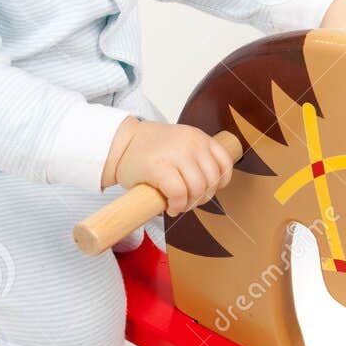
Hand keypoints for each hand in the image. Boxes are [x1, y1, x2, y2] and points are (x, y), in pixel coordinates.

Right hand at [101, 117, 234, 215]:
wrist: (120, 143)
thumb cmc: (149, 150)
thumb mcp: (181, 144)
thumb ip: (197, 158)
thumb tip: (212, 187)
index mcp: (198, 137)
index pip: (225, 161)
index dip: (221, 181)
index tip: (209, 189)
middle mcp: (191, 143)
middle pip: (212, 180)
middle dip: (202, 197)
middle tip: (189, 201)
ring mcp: (175, 154)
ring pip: (197, 188)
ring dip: (190, 203)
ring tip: (179, 205)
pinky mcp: (159, 167)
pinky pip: (179, 193)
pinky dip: (177, 205)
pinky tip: (171, 207)